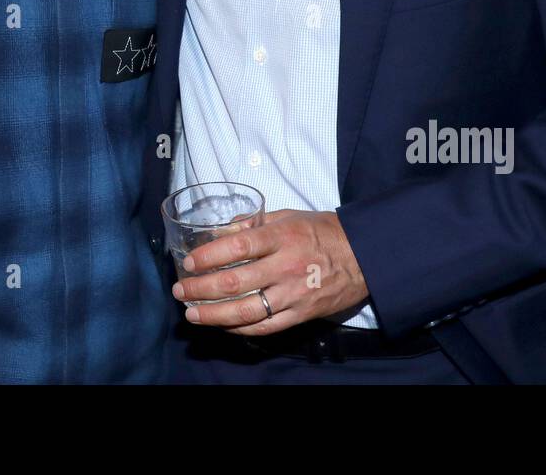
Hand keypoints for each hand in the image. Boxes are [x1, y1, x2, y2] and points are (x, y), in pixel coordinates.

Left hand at [171, 209, 368, 335]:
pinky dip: (240, 329)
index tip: (190, 263)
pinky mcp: (301, 314)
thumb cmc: (323, 231)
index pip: (238, 247)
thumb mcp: (289, 216)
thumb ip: (255, 223)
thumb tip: (222, 230)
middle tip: (181, 290)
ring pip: (246, 311)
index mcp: (282, 236)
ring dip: (214, 315)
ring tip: (192, 313)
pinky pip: (265, 327)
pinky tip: (223, 325)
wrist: (364, 256)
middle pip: (235, 283)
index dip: (209, 257)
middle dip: (201, 289)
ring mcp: (293, 294)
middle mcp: (286, 266)